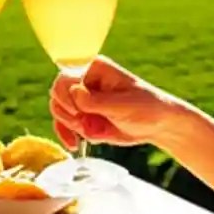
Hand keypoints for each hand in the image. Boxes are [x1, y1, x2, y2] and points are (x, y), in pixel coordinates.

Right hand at [49, 55, 184, 149]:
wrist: (157, 125)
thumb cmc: (145, 107)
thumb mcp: (123, 105)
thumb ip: (97, 101)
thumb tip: (74, 93)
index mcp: (94, 68)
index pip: (65, 77)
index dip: (67, 96)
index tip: (79, 112)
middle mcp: (84, 81)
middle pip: (57, 94)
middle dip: (68, 113)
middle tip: (84, 123)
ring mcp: (82, 100)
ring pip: (58, 110)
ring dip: (70, 125)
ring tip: (90, 132)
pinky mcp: (83, 116)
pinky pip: (63, 124)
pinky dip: (65, 135)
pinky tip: (74, 145)